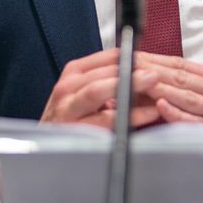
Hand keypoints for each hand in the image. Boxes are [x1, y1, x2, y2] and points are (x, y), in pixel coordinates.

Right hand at [40, 49, 160, 128]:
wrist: (46, 146)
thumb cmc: (70, 118)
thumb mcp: (85, 92)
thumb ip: (110, 81)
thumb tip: (146, 74)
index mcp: (75, 72)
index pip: (109, 57)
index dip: (134, 57)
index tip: (154, 61)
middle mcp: (68, 86)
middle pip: (104, 71)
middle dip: (133, 70)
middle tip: (156, 72)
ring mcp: (68, 107)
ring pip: (98, 90)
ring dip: (129, 86)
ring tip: (152, 85)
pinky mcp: (74, 128)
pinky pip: (105, 119)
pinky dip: (130, 115)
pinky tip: (147, 114)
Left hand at [141, 54, 202, 202]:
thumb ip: (191, 92)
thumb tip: (152, 86)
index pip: (179, 65)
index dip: (152, 59)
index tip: (128, 56)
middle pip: (179, 76)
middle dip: (149, 70)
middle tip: (122, 66)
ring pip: (186, 94)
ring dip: (158, 87)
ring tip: (134, 81)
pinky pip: (198, 121)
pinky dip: (179, 113)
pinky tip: (161, 106)